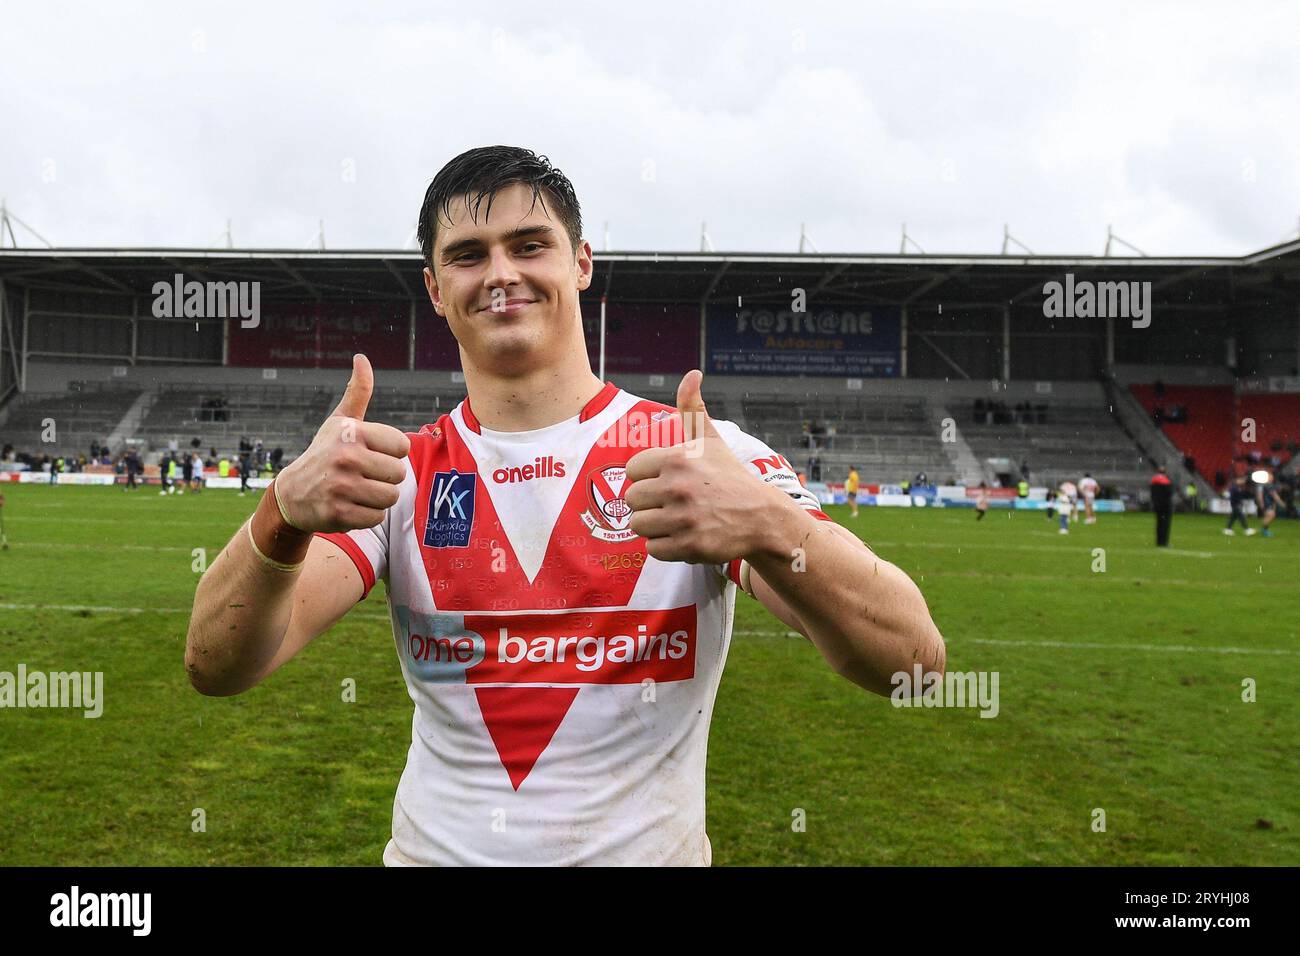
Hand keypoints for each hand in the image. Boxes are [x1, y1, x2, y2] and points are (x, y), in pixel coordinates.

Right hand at [272, 354, 410, 532]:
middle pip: (399, 474)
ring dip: (378, 497)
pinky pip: (377, 517)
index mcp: (352, 432)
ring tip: (357, 490)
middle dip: (385, 478)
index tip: (370, 453)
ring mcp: (341, 486)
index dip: (390, 453)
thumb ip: (357, 392)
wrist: (291, 495)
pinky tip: (350, 505)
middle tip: (362, 475)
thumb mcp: (339, 422)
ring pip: (390, 497)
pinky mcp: (338, 512)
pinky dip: (367, 514)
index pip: (402, 446)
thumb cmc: (324, 453)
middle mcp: (346, 457)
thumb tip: (361, 358)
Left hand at [625, 369, 786, 563]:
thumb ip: (693, 408)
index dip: (647, 477)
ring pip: (638, 525)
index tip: (667, 481)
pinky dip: (665, 547)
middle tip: (673, 503)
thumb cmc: (730, 477)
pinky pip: (652, 549)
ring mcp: (683, 518)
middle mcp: (678, 487)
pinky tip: (684, 536)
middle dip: (649, 503)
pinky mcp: (689, 545)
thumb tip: (692, 374)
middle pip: (632, 499)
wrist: (762, 517)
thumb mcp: (711, 440)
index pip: (631, 470)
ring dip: (654, 526)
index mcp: (678, 459)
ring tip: (676, 520)